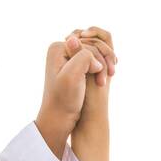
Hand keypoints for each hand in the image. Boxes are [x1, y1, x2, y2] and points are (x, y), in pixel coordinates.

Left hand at [35, 29, 115, 155]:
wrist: (59, 118)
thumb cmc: (64, 100)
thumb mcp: (72, 77)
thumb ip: (81, 56)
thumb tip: (84, 42)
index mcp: (58, 48)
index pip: (88, 44)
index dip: (98, 61)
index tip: (100, 81)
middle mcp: (61, 50)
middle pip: (92, 48)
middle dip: (101, 64)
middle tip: (103, 84)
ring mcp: (68, 58)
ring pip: (94, 55)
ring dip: (102, 67)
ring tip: (102, 84)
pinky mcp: (73, 67)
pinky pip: (92, 62)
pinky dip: (100, 70)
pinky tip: (101, 82)